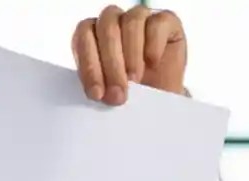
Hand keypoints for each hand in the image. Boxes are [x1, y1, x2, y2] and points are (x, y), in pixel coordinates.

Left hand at [73, 4, 187, 104]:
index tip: (97, 93)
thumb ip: (98, 84)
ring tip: (135, 80)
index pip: (83, 37)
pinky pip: (157, 24)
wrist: (158, 96)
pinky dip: (153, 45)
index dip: (89, 66)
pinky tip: (152, 63)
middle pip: (107, 29)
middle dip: (111, 65)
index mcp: (91, 34)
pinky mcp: (165, 19)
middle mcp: (113, 20)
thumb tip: (96, 92)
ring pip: (131, 22)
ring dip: (131, 55)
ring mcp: (139, 16)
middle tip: (118, 94)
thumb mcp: (107, 90)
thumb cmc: (126, 91)